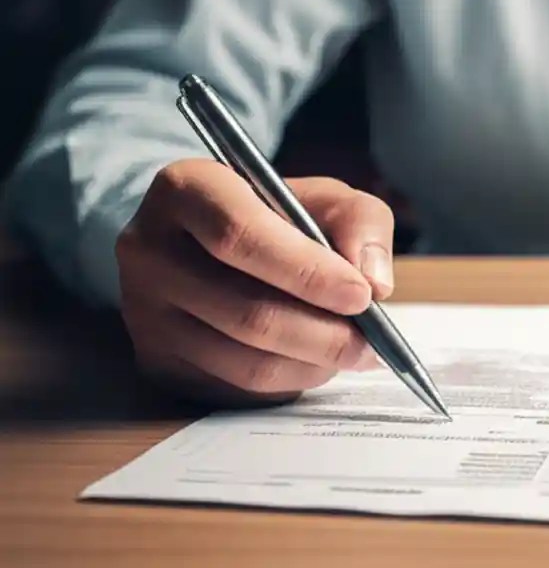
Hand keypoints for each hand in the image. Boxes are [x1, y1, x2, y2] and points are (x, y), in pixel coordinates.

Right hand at [116, 159, 396, 404]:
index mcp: (186, 189)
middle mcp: (149, 249)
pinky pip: (236, 388)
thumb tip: (374, 282)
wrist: (207, 242)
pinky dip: (291, 381)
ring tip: (352, 351)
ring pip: (245, 361)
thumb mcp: (322, 197)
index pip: (240, 236)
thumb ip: (360, 222)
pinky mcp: (156, 361)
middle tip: (372, 342)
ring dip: (314, 364)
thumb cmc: (274, 214)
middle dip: (324, 334)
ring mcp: (145, 312)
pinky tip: (314, 360)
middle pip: (246, 311)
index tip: (360, 296)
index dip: (306, 271)